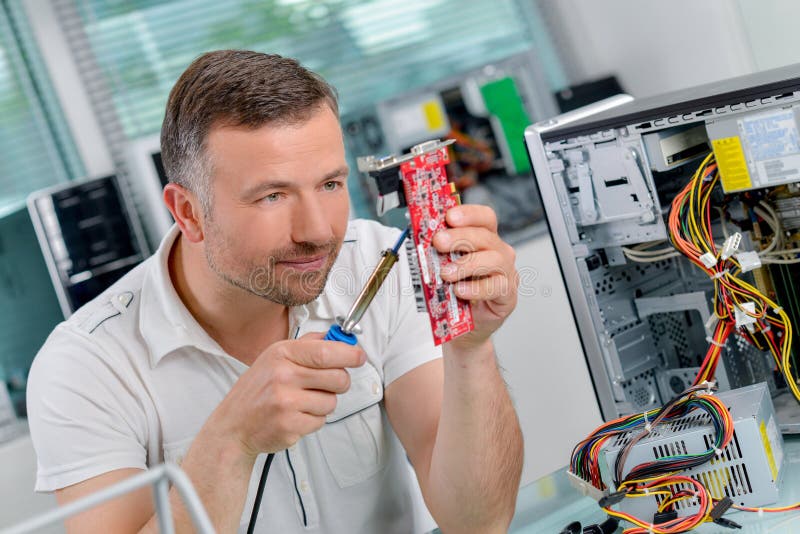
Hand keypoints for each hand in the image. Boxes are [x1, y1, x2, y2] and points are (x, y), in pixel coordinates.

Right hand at [208, 332, 365, 457]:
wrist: (233, 425)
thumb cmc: (258, 389)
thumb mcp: (275, 357)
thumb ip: (308, 345)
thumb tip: (340, 337)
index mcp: (282, 354)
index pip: (327, 352)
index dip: (350, 354)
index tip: (359, 357)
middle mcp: (283, 376)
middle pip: (338, 378)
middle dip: (340, 382)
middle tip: (328, 384)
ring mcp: (286, 403)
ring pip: (332, 402)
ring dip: (324, 403)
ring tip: (302, 401)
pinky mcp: (290, 426)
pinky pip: (321, 421)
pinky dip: (313, 420)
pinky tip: (296, 415)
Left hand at [433, 205, 518, 349]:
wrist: (465, 324)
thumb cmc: (456, 290)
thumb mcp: (444, 266)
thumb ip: (439, 252)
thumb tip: (420, 237)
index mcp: (484, 239)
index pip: (484, 218)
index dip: (469, 214)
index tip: (449, 216)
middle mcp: (499, 252)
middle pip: (485, 236)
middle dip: (460, 237)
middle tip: (439, 242)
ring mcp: (506, 272)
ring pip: (494, 259)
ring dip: (467, 264)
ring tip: (446, 273)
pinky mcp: (508, 294)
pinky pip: (496, 287)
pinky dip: (476, 288)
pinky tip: (460, 290)